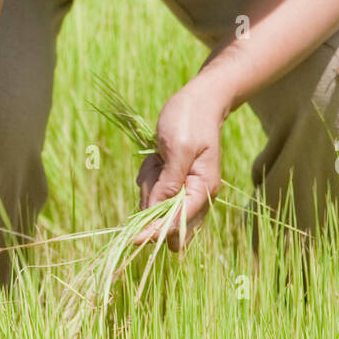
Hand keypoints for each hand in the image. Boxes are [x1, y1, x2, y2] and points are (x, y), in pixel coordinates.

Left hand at [132, 80, 224, 251]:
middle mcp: (198, 195)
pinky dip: (149, 176)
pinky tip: (156, 157)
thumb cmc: (190, 119)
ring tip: (158, 156)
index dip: (156, 231)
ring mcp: (186, 190)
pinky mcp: (174, 182)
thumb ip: (169, 182)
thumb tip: (156, 213)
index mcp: (204, 189)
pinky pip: (153, 191)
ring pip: (156, 206)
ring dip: (150, 183)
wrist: (198, 100)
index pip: (179, 222)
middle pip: (167, 220)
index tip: (134, 239)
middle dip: (152, 200)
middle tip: (156, 167)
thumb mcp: (178, 148)